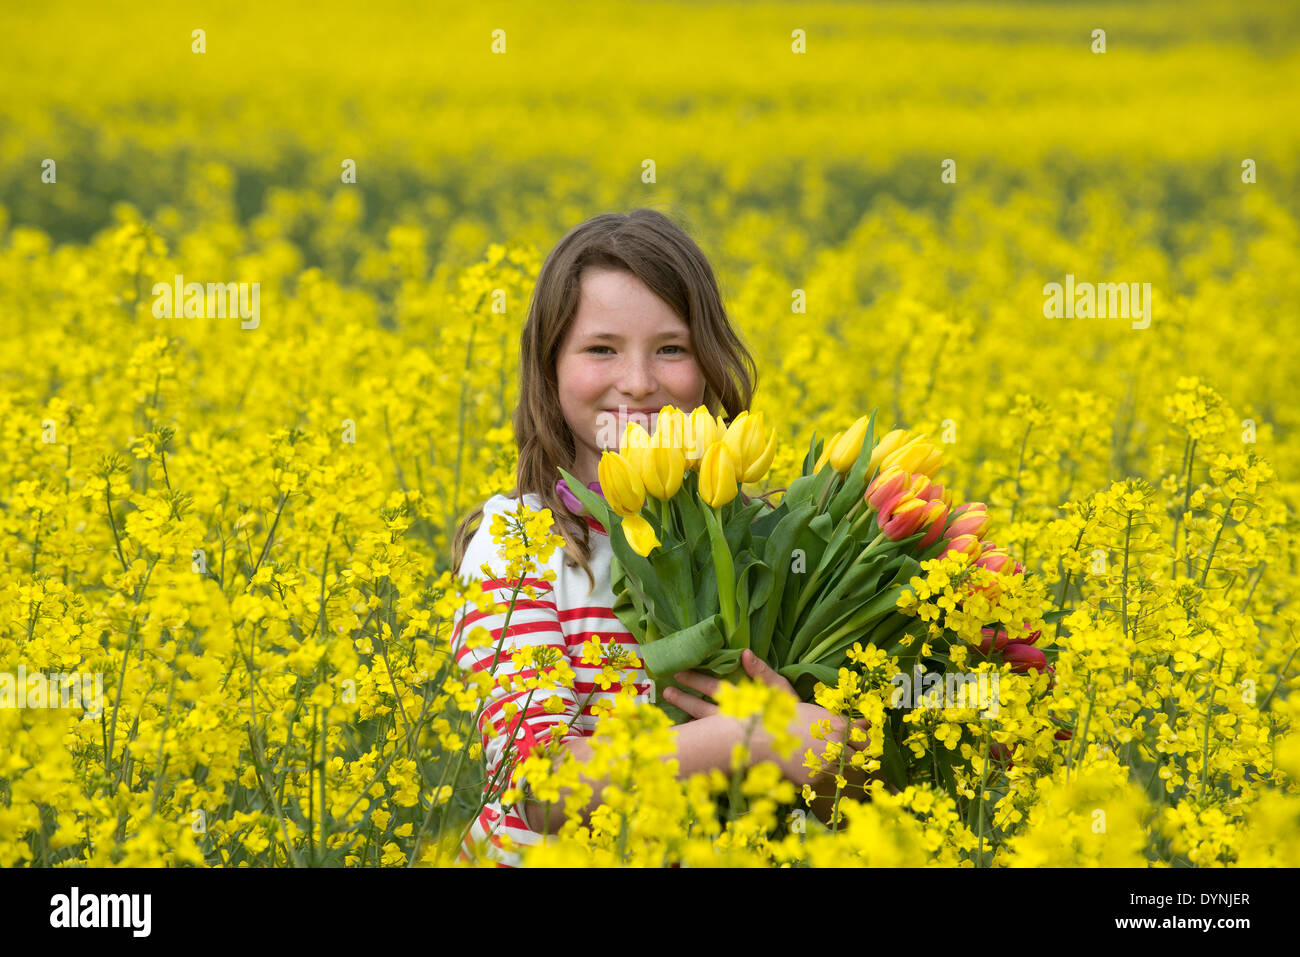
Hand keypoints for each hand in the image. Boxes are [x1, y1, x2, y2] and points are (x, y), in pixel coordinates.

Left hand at [664, 649, 871, 789]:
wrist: (804, 746)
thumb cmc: (793, 713)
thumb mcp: (781, 689)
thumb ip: (762, 671)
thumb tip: (745, 653)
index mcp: (742, 700)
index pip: (712, 687)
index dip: (694, 679)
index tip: (678, 672)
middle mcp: (732, 720)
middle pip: (701, 707)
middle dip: (683, 698)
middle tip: (668, 690)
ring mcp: (731, 737)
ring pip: (702, 725)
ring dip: (686, 716)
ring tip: (672, 707)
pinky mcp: (733, 751)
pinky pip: (709, 745)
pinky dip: (697, 740)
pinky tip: (687, 737)